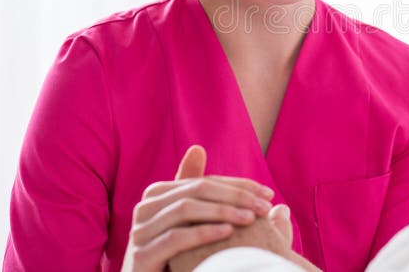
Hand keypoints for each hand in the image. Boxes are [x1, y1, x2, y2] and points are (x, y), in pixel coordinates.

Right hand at [121, 145, 273, 271]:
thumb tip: (198, 149)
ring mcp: (140, 231)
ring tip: (250, 218)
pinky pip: (176, 237)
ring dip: (223, 211)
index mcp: (159, 194)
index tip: (268, 195)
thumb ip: (201, 192)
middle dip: (236, 196)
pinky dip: (204, 232)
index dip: (239, 185)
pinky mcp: (141, 256)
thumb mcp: (193, 225)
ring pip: (186, 208)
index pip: (206, 181)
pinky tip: (228, 233)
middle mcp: (145, 207)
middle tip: (265, 207)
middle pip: (198, 189)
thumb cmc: (180, 259)